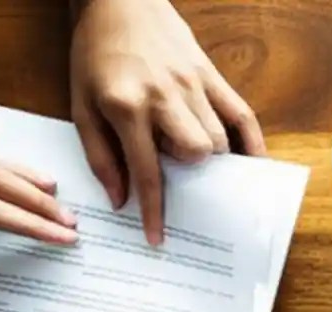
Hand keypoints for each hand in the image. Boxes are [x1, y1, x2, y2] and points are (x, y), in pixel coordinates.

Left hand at [70, 0, 265, 245]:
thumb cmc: (95, 54)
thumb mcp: (80, 104)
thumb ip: (100, 155)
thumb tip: (120, 199)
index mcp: (126, 107)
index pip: (147, 172)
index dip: (155, 210)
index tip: (158, 238)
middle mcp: (164, 97)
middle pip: (197, 153)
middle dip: (190, 173)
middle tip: (176, 174)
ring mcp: (193, 84)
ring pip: (220, 139)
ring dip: (211, 159)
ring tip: (197, 162)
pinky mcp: (211, 74)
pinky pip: (242, 114)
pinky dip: (251, 143)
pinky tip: (250, 164)